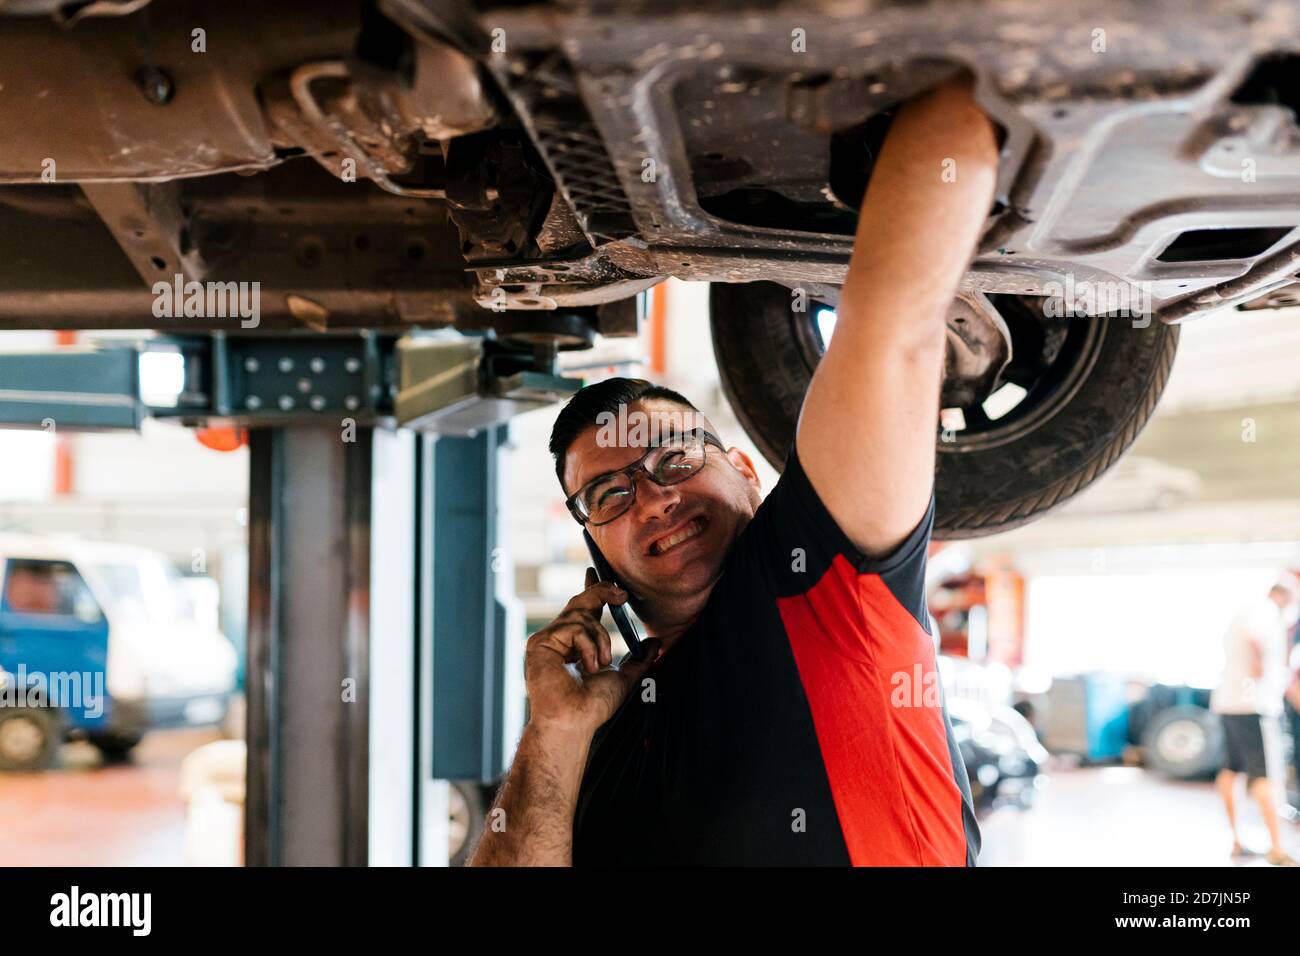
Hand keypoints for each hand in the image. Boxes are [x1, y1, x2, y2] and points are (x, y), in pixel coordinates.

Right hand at [524, 567, 660, 736]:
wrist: (574, 722)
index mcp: (574, 645)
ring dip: (600, 638)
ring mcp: (547, 640)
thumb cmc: (592, 707)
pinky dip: (588, 646)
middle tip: (623, 594)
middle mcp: (558, 639)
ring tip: (599, 664)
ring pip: (581, 614)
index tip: (595, 572)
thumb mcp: (623, 678)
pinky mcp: (539, 643)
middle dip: (602, 592)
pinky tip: (586, 667)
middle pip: (580, 602)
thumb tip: (656, 643)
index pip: (582, 609)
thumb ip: (638, 660)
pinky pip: (573, 627)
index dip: (590, 589)